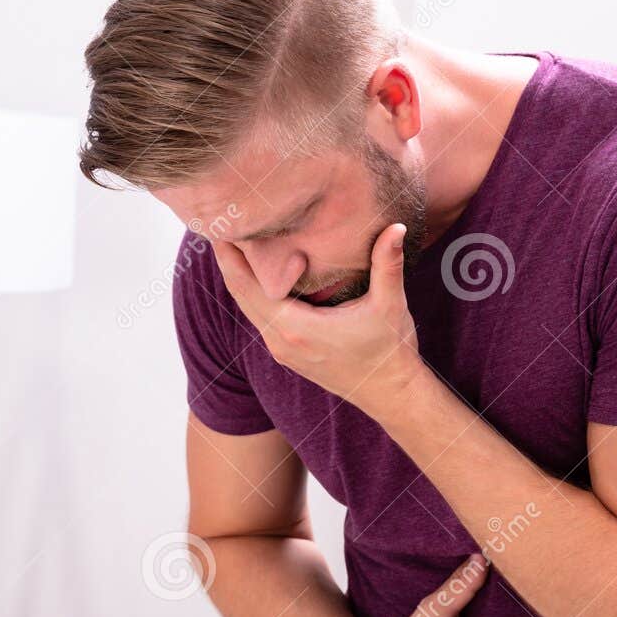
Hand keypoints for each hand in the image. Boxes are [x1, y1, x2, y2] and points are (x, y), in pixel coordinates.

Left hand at [211, 222, 423, 416]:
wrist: (391, 394)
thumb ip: (388, 264)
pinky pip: (260, 317)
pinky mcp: (287, 354)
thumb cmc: (390, 351)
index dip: (232, 255)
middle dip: (228, 259)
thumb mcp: (390, 305)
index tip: (222, 223)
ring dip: (239, 276)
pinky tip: (255, 273)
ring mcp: (281, 350)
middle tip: (220, 221)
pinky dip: (253, 293)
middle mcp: (281, 341)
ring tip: (232, 241)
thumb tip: (396, 228)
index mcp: (297, 327)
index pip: (249, 285)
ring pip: (248, 307)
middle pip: (240, 294)